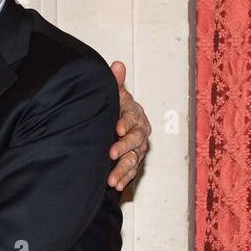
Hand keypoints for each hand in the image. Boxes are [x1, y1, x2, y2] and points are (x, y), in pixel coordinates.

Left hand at [107, 60, 150, 190]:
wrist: (114, 122)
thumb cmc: (114, 106)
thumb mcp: (114, 93)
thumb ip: (115, 82)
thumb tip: (117, 64)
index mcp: (136, 113)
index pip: (133, 117)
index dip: (126, 122)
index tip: (117, 128)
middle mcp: (140, 131)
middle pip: (136, 140)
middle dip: (124, 147)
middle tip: (110, 153)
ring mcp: (138, 148)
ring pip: (133, 159)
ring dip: (123, 170)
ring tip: (111, 180)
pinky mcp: (133, 160)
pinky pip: (132, 171)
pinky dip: (125, 178)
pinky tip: (116, 186)